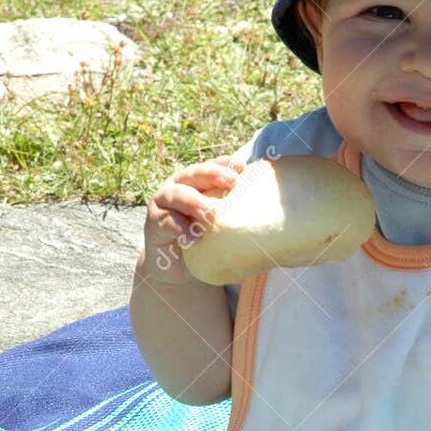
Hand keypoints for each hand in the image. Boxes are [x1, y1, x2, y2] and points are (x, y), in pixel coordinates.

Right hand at [141, 154, 246, 284]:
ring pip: (177, 194)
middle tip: (231, 182)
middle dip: (212, 174)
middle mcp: (180, 186)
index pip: (213, 166)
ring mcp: (164, 202)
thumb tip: (277, 224)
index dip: (226, 163)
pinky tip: (192, 238)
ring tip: (211, 214)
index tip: (243, 166)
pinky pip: (166, 222)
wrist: (177, 267)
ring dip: (194, 202)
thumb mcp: (222, 226)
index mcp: (198, 182)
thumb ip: (238, 218)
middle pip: (194, 174)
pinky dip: (179, 229)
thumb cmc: (206, 241)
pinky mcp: (153, 222)